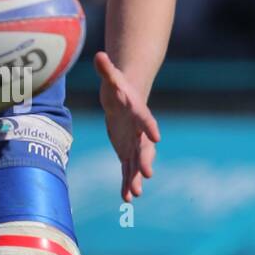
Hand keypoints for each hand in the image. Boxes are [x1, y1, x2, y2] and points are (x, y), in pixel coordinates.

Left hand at [93, 51, 160, 202]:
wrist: (124, 99)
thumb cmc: (118, 87)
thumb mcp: (111, 78)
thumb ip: (105, 70)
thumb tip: (98, 55)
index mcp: (139, 114)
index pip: (146, 120)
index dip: (150, 127)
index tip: (156, 136)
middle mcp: (140, 132)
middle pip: (145, 148)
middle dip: (145, 162)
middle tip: (146, 175)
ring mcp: (135, 144)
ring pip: (137, 164)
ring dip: (135, 179)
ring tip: (134, 195)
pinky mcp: (127, 153)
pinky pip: (127, 170)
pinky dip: (126, 183)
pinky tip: (126, 199)